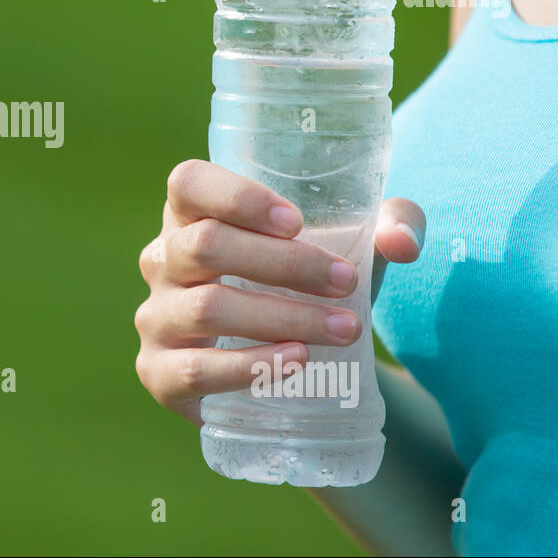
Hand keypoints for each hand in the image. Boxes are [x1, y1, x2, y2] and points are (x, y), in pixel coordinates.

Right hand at [134, 159, 424, 424]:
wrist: (291, 370)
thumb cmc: (312, 288)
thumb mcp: (352, 248)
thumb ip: (389, 225)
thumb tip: (401, 240)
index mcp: (192, 215)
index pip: (188, 183)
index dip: (236, 196)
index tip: (297, 221)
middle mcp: (162, 260)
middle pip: (205, 245)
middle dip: (285, 264)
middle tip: (345, 282)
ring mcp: (155, 318)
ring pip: (206, 308)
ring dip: (282, 317)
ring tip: (343, 329)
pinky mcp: (159, 374)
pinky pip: (194, 369)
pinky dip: (248, 365)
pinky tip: (295, 361)